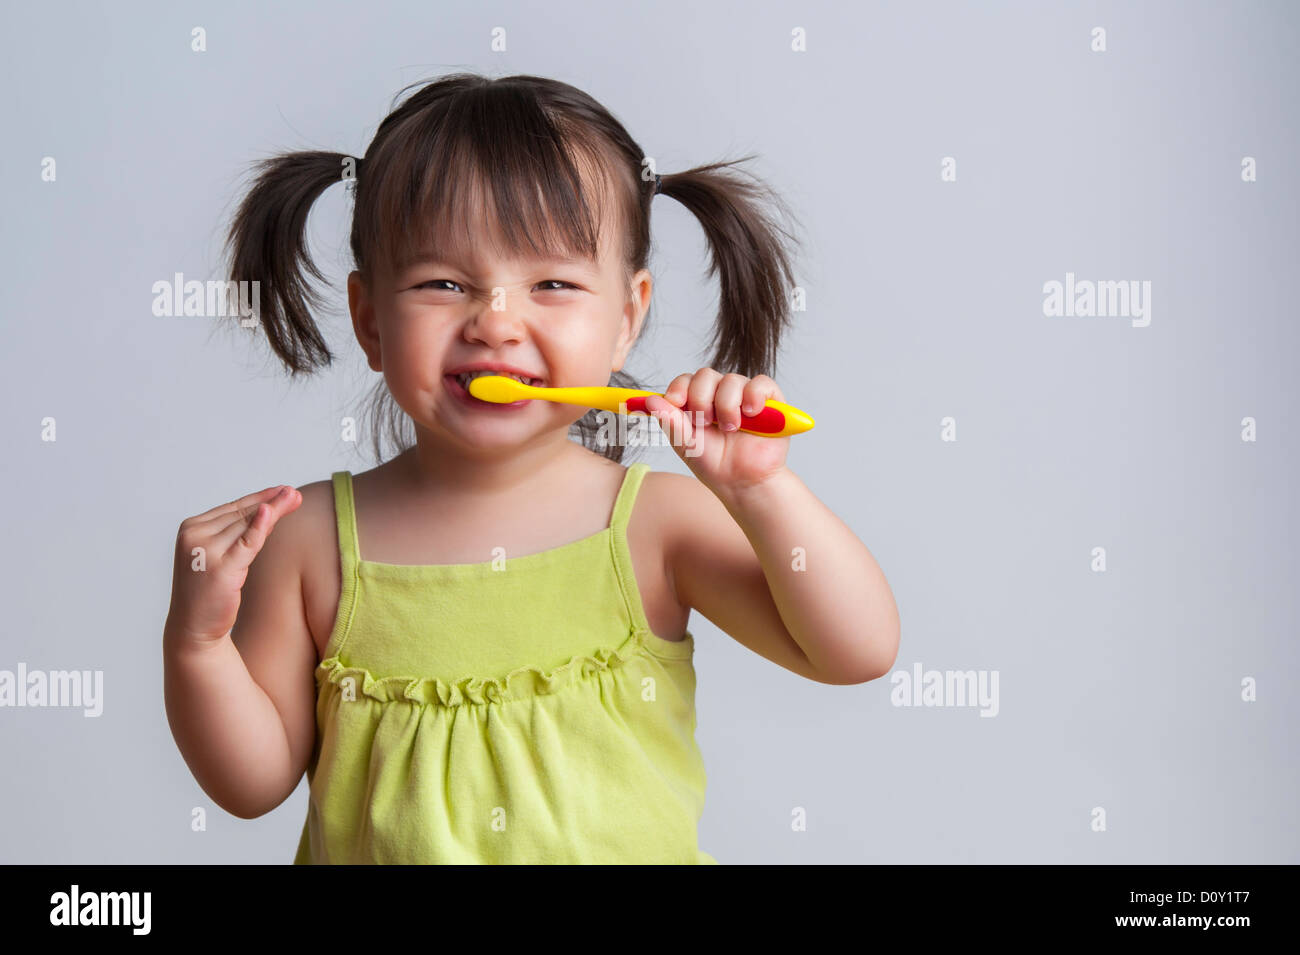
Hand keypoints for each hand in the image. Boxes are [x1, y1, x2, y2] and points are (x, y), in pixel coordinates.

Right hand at [166, 484, 301, 647]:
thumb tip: (269, 510)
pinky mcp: (219, 568)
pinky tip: (271, 512)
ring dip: (273, 510)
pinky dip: (260, 527)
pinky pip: (246, 543)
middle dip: (271, 502)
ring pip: (246, 525)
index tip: (283, 490)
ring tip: (295, 498)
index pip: (232, 508)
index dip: (260, 498)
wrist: (193, 628)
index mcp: (191, 528)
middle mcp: (194, 536)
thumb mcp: (223, 556)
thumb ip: (240, 534)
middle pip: (241, 514)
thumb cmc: (210, 592)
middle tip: (295, 493)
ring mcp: (205, 551)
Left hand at [643, 368, 789, 496]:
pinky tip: (750, 413)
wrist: (742, 483)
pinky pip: (761, 383)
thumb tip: (650, 399)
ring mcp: (744, 396)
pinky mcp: (769, 401)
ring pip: (732, 380)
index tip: (675, 402)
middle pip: (706, 375)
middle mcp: (720, 394)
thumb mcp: (685, 444)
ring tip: (730, 429)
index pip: (685, 380)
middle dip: (701, 398)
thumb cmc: (714, 464)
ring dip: (727, 405)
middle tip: (705, 422)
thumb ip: (670, 421)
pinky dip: (754, 395)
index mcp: (697, 402)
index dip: (679, 387)